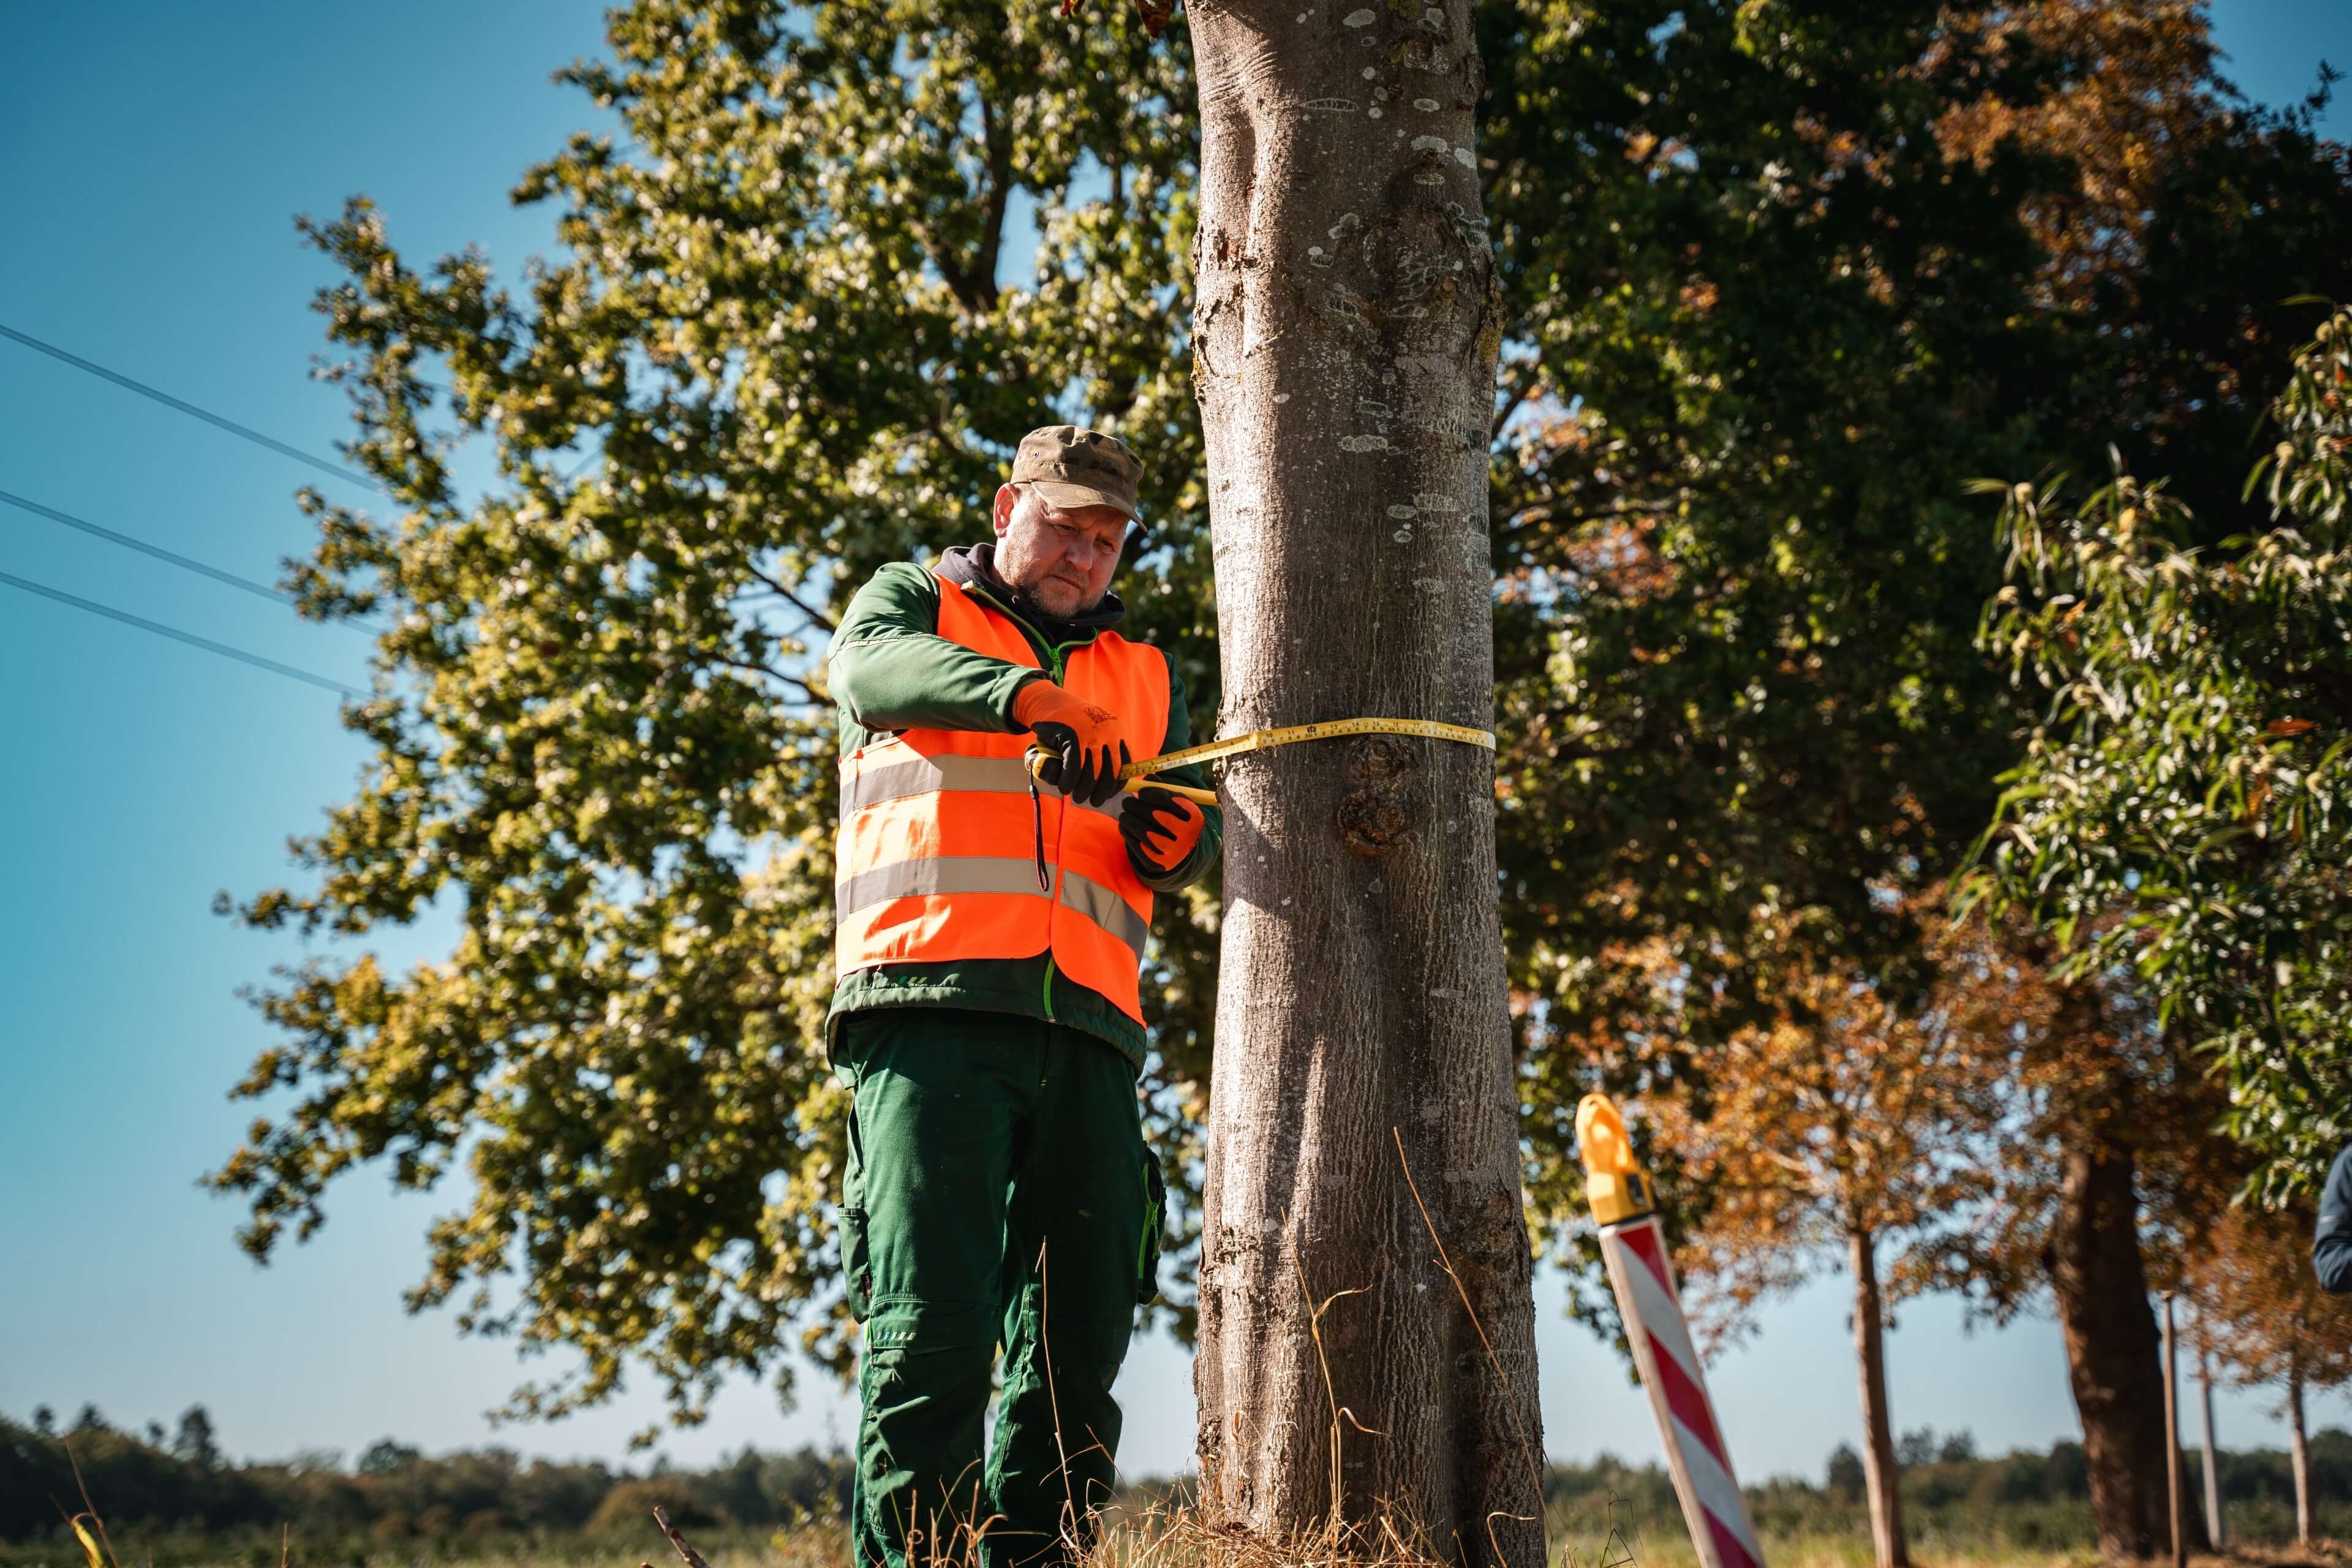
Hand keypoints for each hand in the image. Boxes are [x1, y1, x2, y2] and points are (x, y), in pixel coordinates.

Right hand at [1013, 678, 1130, 806]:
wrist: (1048, 701)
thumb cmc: (1070, 724)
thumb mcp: (1092, 733)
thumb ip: (1102, 752)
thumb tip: (1109, 783)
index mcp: (1116, 731)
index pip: (1125, 764)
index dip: (1117, 784)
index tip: (1108, 795)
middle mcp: (1108, 732)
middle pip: (1110, 772)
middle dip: (1102, 792)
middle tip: (1092, 802)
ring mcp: (1090, 734)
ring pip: (1092, 773)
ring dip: (1083, 790)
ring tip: (1076, 797)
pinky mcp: (1072, 736)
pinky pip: (1073, 768)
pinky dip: (1068, 782)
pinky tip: (1064, 786)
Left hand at [1119, 786, 1207, 876]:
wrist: (1184, 852)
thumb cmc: (1178, 820)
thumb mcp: (1178, 805)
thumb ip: (1164, 789)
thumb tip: (1148, 777)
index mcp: (1193, 817)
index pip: (1168, 800)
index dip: (1151, 793)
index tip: (1141, 792)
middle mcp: (1186, 836)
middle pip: (1154, 815)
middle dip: (1135, 806)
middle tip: (1126, 802)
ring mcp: (1172, 852)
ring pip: (1143, 831)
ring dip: (1128, 820)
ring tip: (1125, 815)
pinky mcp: (1159, 864)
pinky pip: (1137, 846)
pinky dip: (1128, 834)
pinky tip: (1125, 827)